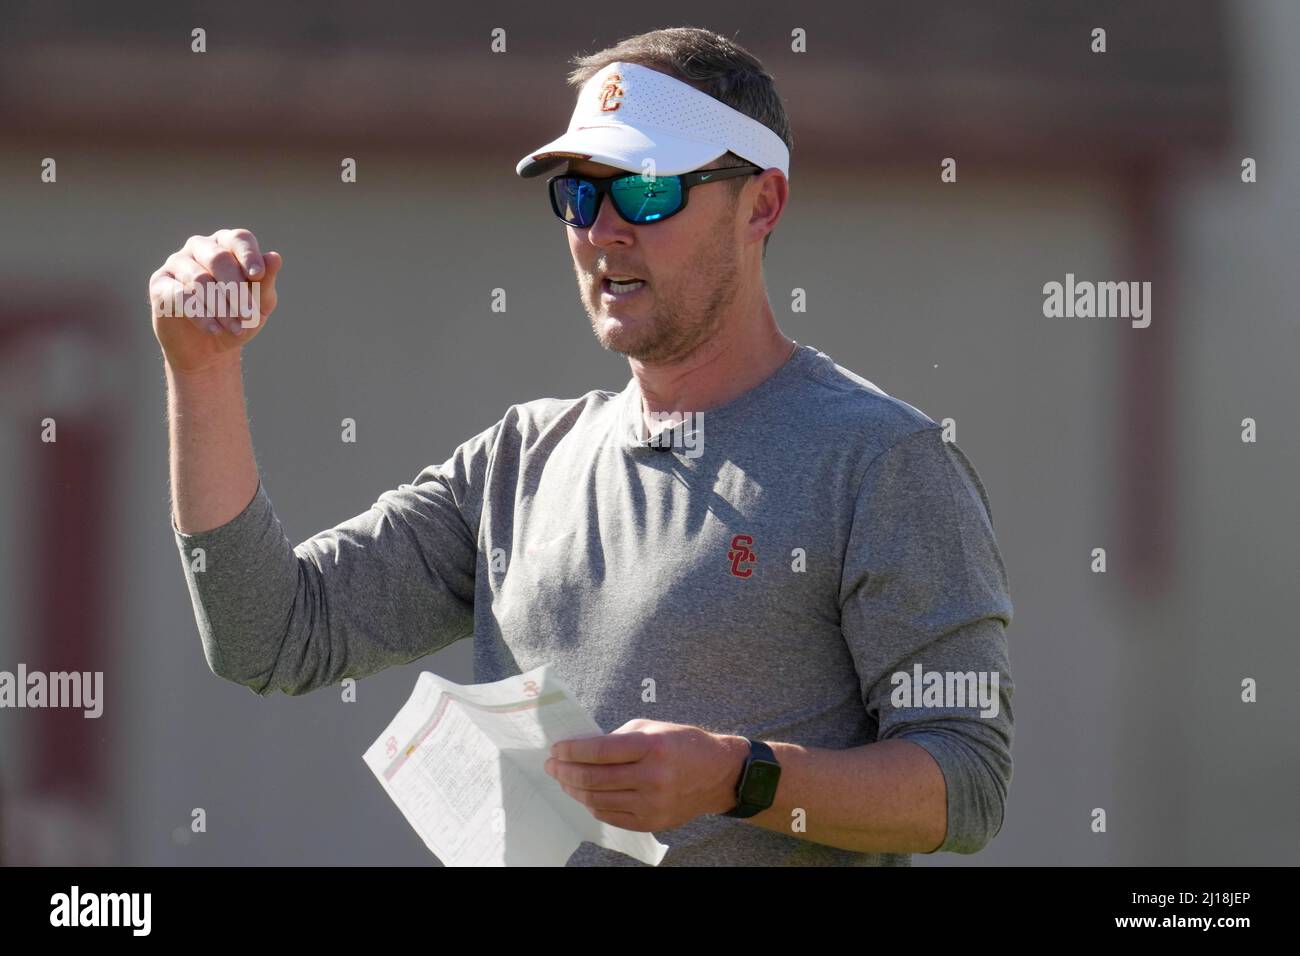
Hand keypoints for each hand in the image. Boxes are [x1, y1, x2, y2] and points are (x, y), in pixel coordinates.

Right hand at [149, 228, 282, 373]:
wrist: (211, 348)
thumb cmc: (239, 318)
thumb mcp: (259, 304)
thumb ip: (266, 282)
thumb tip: (275, 257)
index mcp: (227, 245)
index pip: (239, 239)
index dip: (248, 255)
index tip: (257, 276)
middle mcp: (200, 248)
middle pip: (219, 258)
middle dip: (236, 289)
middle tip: (248, 315)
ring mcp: (177, 263)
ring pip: (199, 279)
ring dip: (221, 308)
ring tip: (235, 329)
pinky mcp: (160, 284)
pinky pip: (180, 295)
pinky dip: (201, 315)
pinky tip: (214, 330)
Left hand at [544, 719, 746, 831]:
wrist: (717, 774)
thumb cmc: (682, 744)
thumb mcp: (652, 729)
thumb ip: (617, 739)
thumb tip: (581, 749)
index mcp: (651, 747)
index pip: (599, 751)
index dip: (572, 750)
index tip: (556, 748)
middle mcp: (652, 777)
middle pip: (594, 779)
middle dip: (565, 771)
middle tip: (552, 765)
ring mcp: (652, 803)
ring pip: (598, 800)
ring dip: (574, 790)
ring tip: (564, 779)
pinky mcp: (652, 821)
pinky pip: (611, 815)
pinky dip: (593, 805)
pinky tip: (585, 794)